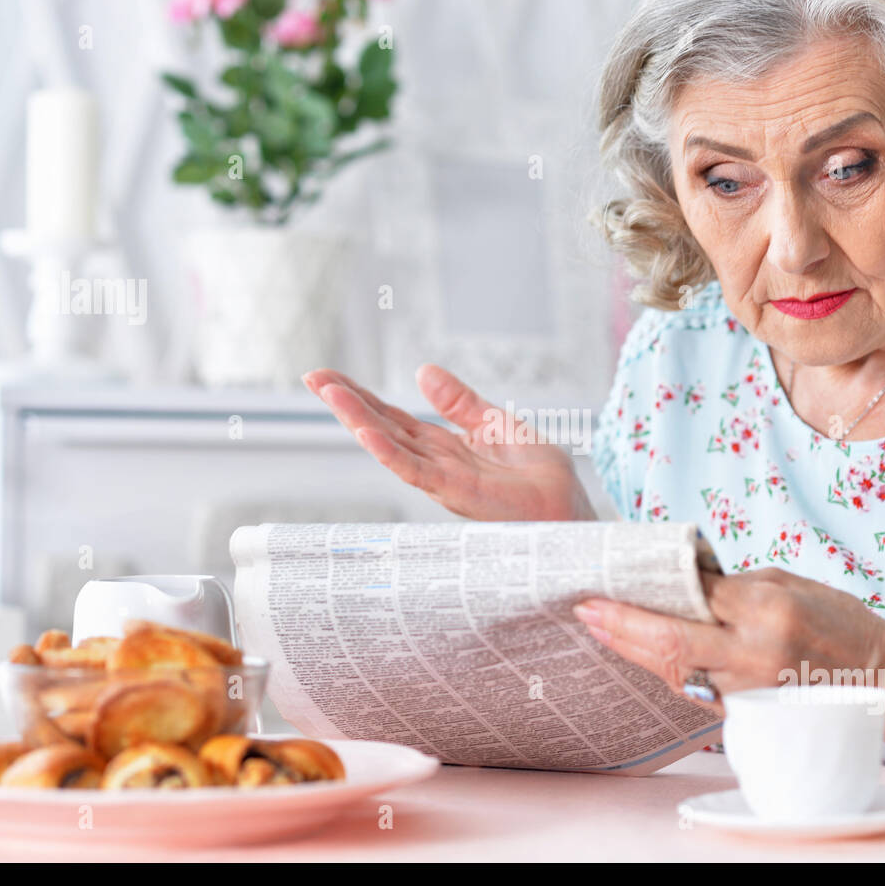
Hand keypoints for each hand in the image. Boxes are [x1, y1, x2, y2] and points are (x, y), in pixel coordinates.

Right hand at [302, 364, 598, 521]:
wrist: (573, 514)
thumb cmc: (544, 482)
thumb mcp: (500, 425)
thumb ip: (462, 403)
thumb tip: (422, 371)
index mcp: (446, 448)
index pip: (395, 418)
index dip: (363, 397)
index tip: (328, 377)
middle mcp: (438, 466)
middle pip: (384, 429)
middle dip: (348, 404)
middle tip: (311, 377)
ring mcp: (445, 481)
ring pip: (392, 448)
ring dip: (359, 421)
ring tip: (328, 393)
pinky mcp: (460, 494)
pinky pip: (418, 472)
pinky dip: (390, 453)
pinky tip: (367, 433)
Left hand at [571, 567, 884, 718]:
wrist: (883, 679)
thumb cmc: (838, 623)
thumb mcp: (787, 583)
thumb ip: (730, 585)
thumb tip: (680, 579)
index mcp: (768, 611)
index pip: (692, 596)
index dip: (645, 592)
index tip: (610, 583)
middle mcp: (754, 654)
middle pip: (670, 642)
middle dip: (621, 626)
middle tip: (586, 610)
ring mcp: (749, 690)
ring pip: (675, 670)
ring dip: (633, 649)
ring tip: (601, 627)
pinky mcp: (747, 713)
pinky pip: (692, 688)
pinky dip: (662, 667)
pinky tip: (639, 651)